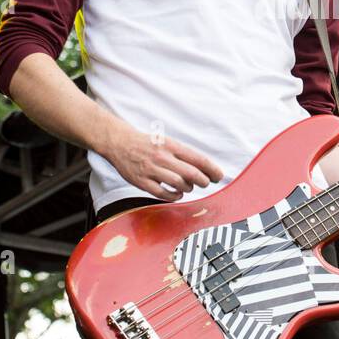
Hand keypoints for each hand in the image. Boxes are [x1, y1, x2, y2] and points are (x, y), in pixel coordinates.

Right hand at [104, 125, 223, 202]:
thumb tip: (204, 167)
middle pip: (191, 173)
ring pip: (179, 184)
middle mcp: (163, 157)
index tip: (218, 176)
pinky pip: (162, 194)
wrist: (120, 143)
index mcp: (171, 146)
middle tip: (206, 183)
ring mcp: (151, 170)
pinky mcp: (142, 181)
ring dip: (188, 188)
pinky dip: (174, 196)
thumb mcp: (167, 142)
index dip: (212, 169)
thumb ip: (183, 154)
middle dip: (203, 181)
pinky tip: (177, 193)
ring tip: (188, 186)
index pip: (198, 159)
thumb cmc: (147, 144)